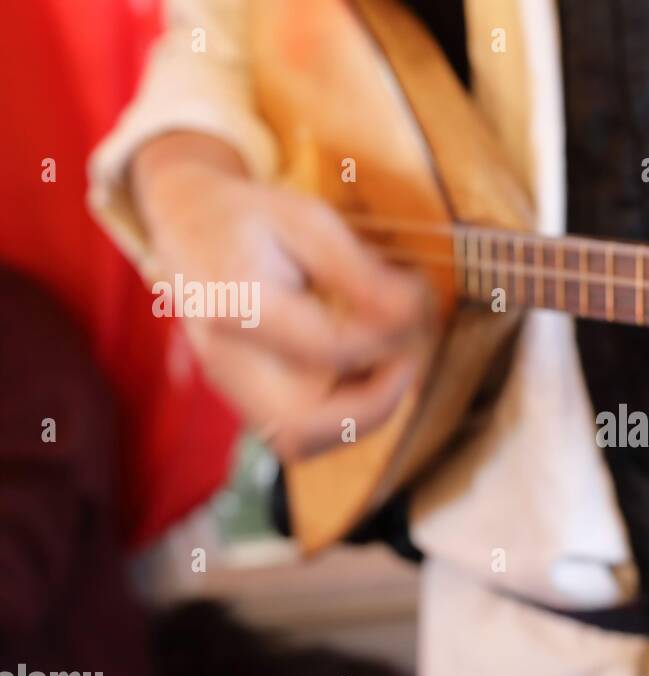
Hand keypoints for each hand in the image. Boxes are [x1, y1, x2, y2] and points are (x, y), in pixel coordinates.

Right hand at [131, 131, 431, 459]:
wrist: (189, 226)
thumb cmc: (253, 220)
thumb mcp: (309, 222)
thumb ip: (361, 273)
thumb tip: (413, 312)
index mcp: (238, 305)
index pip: (329, 349)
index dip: (390, 334)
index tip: (416, 298)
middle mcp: (226, 360)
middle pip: (299, 430)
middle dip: (374, 404)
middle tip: (407, 355)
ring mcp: (231, 387)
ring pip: (299, 441)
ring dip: (361, 413)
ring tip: (390, 360)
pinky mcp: (245, 399)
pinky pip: (298, 433)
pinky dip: (344, 413)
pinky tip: (364, 368)